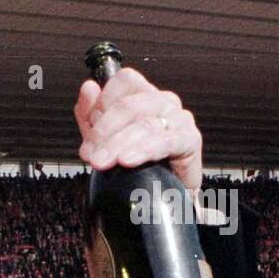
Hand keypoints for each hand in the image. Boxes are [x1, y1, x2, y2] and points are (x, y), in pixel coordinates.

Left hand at [73, 68, 201, 192]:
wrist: (159, 195)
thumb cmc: (136, 165)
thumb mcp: (105, 139)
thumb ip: (92, 114)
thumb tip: (88, 88)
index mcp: (144, 96)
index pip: (124, 81)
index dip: (103, 102)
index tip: (89, 126)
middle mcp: (163, 102)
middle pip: (130, 105)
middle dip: (104, 132)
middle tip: (90, 154)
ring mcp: (179, 119)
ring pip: (144, 124)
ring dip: (117, 145)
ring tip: (102, 162)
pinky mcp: (190, 140)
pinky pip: (166, 142)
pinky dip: (144, 151)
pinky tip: (128, 160)